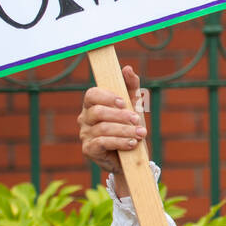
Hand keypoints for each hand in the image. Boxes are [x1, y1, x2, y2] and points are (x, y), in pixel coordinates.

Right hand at [78, 64, 145, 190]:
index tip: (123, 102)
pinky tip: (132, 144)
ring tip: (141, 134)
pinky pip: (102, 143)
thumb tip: (127, 68)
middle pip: (97, 112)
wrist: (131, 157)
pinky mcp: (89, 150)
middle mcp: (85, 118)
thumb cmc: (130, 127)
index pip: (91, 95)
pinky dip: (119, 142)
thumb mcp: (134, 106)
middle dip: (120, 116)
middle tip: (137, 120)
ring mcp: (85, 134)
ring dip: (125, 130)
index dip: (106, 97)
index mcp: (93, 105)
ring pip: (102, 128)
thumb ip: (131, 87)